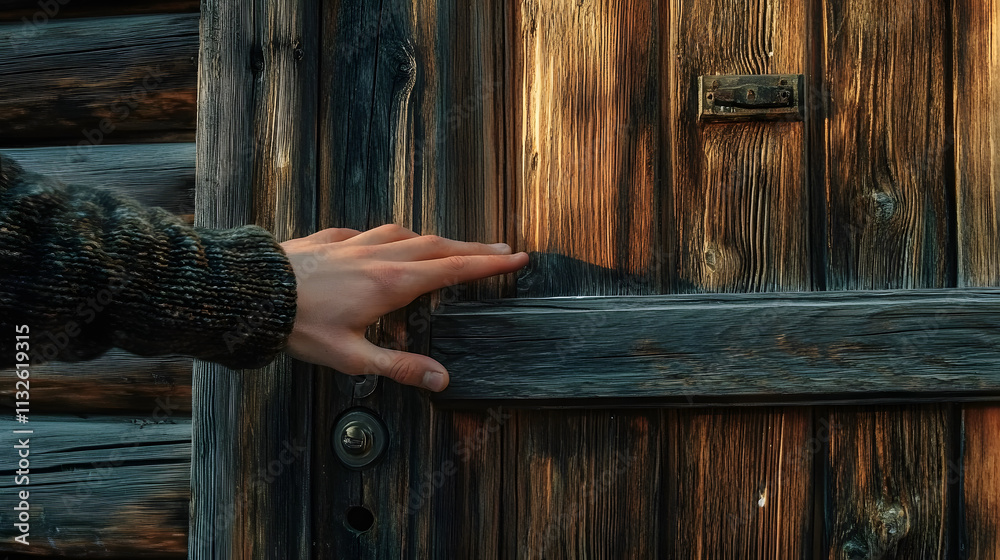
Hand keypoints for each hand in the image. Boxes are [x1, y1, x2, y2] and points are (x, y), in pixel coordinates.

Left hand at [280, 224, 527, 390]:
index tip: (515, 258)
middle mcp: (380, 256)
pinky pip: (373, 232)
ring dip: (436, 239)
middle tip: (500, 249)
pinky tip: (388, 241)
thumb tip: (440, 379)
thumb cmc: (299, 324)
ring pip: (408, 234)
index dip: (488, 265)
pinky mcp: (333, 239)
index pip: (454, 269)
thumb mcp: (352, 357)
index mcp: (392, 283)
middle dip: (473, 249)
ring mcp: (356, 242)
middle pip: (439, 246)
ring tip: (450, 245)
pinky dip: (393, 236)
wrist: (253, 292)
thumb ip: (398, 367)